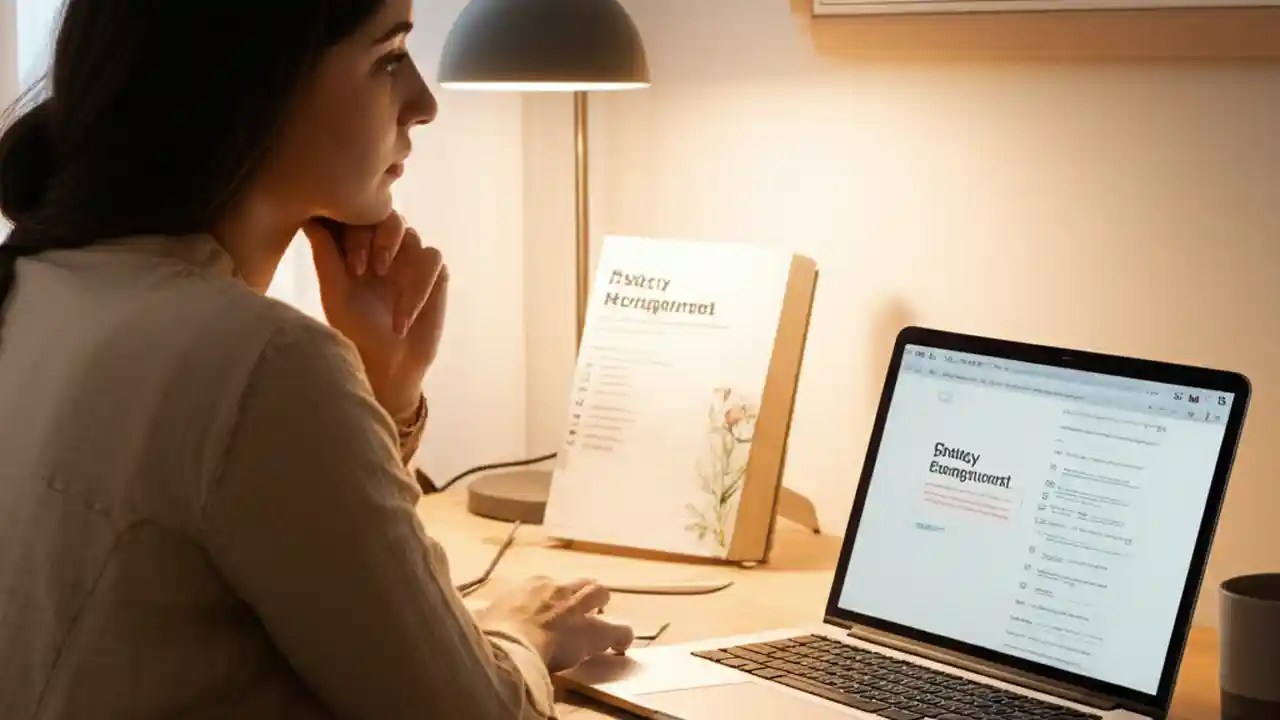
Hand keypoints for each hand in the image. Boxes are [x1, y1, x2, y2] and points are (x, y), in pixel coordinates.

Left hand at [302, 213, 447, 420]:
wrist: (388, 365)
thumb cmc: (355, 330)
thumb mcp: (335, 293)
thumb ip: (326, 255)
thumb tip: (310, 217)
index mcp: (358, 248)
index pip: (358, 217)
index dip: (355, 229)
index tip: (351, 265)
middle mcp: (385, 249)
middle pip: (387, 215)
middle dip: (378, 236)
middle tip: (367, 267)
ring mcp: (411, 260)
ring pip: (411, 232)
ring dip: (396, 253)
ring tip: (381, 279)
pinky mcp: (435, 274)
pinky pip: (433, 259)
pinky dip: (419, 284)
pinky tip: (404, 315)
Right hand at [474, 577, 634, 672]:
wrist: (511, 644)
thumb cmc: (492, 634)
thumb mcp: (487, 617)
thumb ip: (491, 616)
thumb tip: (478, 620)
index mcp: (531, 586)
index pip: (548, 585)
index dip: (553, 598)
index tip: (549, 610)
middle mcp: (558, 589)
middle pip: (579, 582)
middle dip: (583, 594)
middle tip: (582, 611)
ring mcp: (578, 607)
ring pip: (600, 592)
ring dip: (601, 605)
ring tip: (601, 621)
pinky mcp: (593, 630)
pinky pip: (618, 629)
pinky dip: (621, 635)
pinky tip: (622, 644)